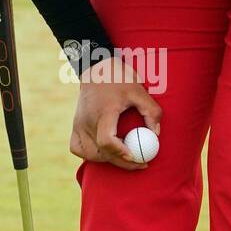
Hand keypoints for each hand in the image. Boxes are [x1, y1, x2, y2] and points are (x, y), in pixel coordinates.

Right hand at [70, 56, 161, 170]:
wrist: (96, 67)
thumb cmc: (119, 78)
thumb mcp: (139, 90)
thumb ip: (151, 111)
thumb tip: (155, 134)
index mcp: (103, 113)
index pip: (106, 141)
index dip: (121, 153)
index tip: (137, 157)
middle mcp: (87, 121)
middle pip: (100, 152)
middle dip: (121, 162)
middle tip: (140, 163)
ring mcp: (78, 124)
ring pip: (88, 154)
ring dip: (106, 159)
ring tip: (124, 154)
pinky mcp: (74, 125)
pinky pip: (77, 148)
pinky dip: (89, 154)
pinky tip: (103, 151)